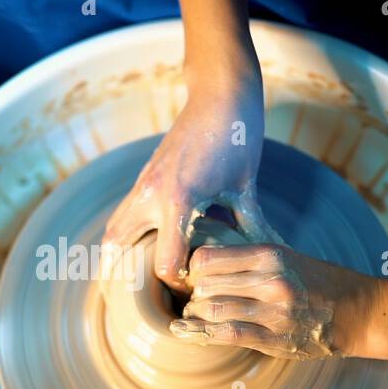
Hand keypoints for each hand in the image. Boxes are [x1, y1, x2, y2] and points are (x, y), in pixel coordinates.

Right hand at [102, 76, 280, 292]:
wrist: (219, 92)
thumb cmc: (238, 137)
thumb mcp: (246, 187)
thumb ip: (253, 227)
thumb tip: (275, 257)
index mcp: (178, 200)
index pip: (165, 263)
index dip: (180, 283)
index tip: (197, 287)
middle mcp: (150, 194)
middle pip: (117, 249)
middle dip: (128, 277)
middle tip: (149, 295)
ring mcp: (141, 184)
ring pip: (112, 231)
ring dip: (117, 257)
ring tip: (134, 279)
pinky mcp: (142, 179)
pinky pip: (120, 216)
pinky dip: (123, 237)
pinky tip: (141, 250)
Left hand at [169, 244, 379, 358]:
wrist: (358, 312)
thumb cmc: (316, 282)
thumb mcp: (284, 256)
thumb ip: (246, 259)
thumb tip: (200, 262)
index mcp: (269, 254)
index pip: (207, 258)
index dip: (192, 270)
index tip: (194, 278)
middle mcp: (271, 280)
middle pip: (205, 284)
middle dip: (192, 295)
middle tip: (192, 300)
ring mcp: (274, 311)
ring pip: (212, 310)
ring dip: (197, 316)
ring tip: (196, 317)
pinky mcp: (276, 338)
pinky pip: (228, 334)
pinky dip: (204, 334)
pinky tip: (193, 332)